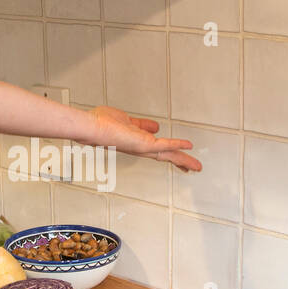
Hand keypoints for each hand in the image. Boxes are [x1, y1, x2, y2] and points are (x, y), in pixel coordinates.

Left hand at [86, 106, 201, 172]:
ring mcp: (142, 147)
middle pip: (165, 156)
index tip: (180, 155)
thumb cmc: (100, 123)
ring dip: (183, 159)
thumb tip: (155, 126)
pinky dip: (177, 144)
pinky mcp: (143, 144)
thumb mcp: (126, 120)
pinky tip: (188, 145)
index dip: (171, 151)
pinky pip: (164, 144)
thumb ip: (141, 124)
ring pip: (167, 154)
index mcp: (137, 141)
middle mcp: (141, 147)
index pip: (158, 149)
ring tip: (196, 166)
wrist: (91, 127)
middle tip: (193, 167)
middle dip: (180, 161)